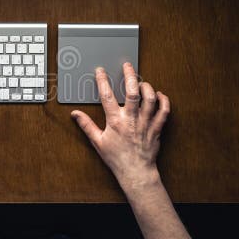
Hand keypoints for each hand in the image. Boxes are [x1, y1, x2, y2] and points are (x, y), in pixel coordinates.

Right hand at [71, 63, 169, 189]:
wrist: (135, 172)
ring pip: (150, 99)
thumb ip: (86, 125)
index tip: (100, 71)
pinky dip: (163, 100)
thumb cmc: (117, 158)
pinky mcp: (156, 128)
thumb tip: (75, 114)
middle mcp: (131, 120)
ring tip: (142, 82)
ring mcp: (145, 123)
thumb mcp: (97, 142)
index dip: (102, 81)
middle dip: (130, 76)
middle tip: (128, 66)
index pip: (106, 96)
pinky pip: (164, 111)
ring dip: (147, 87)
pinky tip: (159, 95)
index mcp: (115, 122)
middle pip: (133, 92)